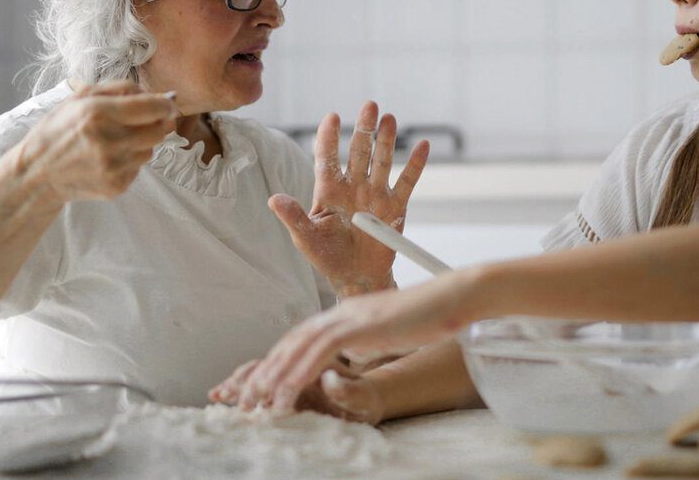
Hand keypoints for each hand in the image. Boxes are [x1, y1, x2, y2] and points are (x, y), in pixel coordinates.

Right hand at [13, 80, 176, 202]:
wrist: (36, 173)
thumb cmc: (59, 129)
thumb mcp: (81, 98)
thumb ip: (122, 89)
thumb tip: (162, 95)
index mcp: (98, 113)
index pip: (154, 108)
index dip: (166, 104)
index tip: (167, 103)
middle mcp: (108, 142)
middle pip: (160, 130)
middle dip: (158, 122)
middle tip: (145, 119)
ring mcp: (113, 167)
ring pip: (151, 149)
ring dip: (142, 142)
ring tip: (117, 140)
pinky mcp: (116, 185)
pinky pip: (139, 168)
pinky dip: (130, 160)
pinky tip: (109, 157)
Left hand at [216, 271, 476, 413]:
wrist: (451, 297)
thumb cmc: (428, 316)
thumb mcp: (387, 331)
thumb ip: (364, 340)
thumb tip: (351, 355)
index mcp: (346, 313)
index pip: (302, 337)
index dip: (279, 361)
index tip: (263, 386)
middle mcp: (341, 312)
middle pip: (292, 340)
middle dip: (267, 371)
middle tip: (246, 398)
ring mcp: (350, 316)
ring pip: (300, 345)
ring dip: (277, 374)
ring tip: (260, 401)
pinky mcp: (361, 324)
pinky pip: (322, 349)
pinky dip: (302, 369)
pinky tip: (289, 388)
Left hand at [269, 101, 428, 296]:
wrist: (356, 276)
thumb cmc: (327, 256)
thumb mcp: (306, 238)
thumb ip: (293, 217)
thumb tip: (273, 199)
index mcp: (328, 190)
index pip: (327, 158)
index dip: (329, 137)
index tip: (332, 117)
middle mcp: (353, 186)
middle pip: (359, 152)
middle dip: (364, 129)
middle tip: (369, 105)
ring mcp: (375, 194)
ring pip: (382, 161)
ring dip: (386, 140)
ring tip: (389, 118)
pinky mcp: (395, 207)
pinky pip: (407, 182)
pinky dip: (415, 165)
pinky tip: (422, 146)